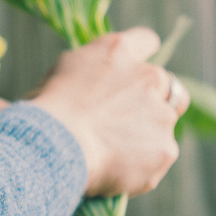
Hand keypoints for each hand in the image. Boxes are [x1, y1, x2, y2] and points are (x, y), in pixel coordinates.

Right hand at [31, 28, 186, 197]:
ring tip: (110, 157)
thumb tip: (94, 85)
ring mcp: (161, 115)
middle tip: (128, 124)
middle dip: (156, 103)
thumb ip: (89, 72)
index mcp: (118, 52)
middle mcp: (148, 77)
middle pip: (170, 88)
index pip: (146, 41)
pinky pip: (156, 160)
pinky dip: (140, 169)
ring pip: (163, 127)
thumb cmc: (44, 113)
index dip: (142, 60)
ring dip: (144, 138)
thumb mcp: (61, 75)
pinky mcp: (164, 150)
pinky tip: (113, 174)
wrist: (52, 147)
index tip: (134, 75)